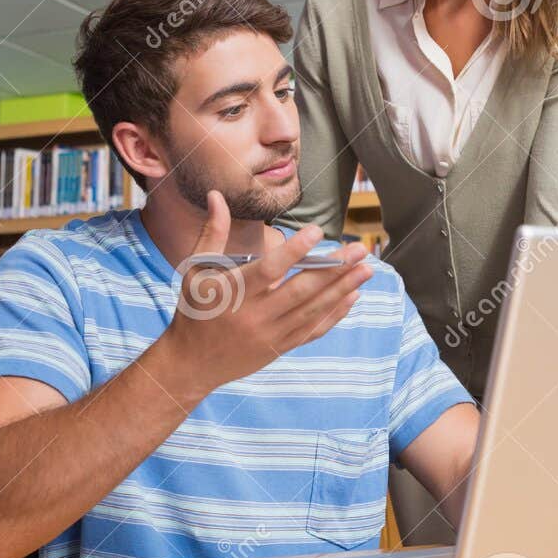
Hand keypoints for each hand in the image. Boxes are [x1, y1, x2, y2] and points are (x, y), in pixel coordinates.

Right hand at [167, 191, 372, 387]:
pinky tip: (352, 296)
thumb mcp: (195, 269)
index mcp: (234, 293)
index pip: (269, 269)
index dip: (294, 251)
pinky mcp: (280, 348)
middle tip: (359, 249)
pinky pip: (313, 330)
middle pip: (301, 290)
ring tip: (366, 269)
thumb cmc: (194, 310)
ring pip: (312, 310)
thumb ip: (212, 232)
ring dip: (342, 288)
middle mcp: (255, 315)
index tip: (317, 231)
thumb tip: (216, 195)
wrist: (191, 363)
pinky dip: (334, 314)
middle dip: (334, 269)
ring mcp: (271, 334)